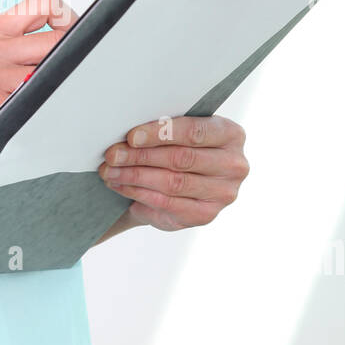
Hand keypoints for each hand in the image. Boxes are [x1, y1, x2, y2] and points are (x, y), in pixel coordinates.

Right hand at [0, 0, 78, 166]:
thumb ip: (28, 41)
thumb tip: (77, 35)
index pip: (45, 2)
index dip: (67, 17)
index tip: (69, 35)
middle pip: (56, 38)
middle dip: (67, 58)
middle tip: (61, 73)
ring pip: (52, 69)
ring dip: (53, 85)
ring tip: (33, 95)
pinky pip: (40, 95)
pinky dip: (42, 104)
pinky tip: (24, 110)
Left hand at [97, 115, 248, 231]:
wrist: (181, 186)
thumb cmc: (179, 149)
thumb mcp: (179, 134)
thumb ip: (165, 129)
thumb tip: (129, 134)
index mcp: (231, 134)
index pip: (194, 131)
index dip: (161, 133)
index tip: (132, 137)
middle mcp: (234, 165)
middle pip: (181, 158)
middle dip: (140, 156)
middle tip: (112, 154)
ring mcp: (223, 193)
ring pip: (172, 183)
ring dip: (134, 176)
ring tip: (110, 170)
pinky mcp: (206, 215)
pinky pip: (166, 203)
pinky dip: (138, 193)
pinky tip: (120, 185)